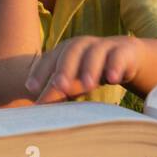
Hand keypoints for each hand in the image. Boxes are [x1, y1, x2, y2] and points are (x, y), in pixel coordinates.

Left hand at [23, 36, 141, 103]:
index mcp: (64, 51)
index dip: (40, 72)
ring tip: (88, 86)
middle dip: (64, 69)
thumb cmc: (90, 71)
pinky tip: (113, 79)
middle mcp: (81, 45)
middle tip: (59, 86)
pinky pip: (118, 57)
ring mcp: (103, 46)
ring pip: (94, 53)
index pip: (49, 60)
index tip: (31, 88)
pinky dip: (115, 66)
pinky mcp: (123, 51)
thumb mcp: (73, 81)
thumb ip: (56, 92)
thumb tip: (36, 111)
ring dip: (90, 69)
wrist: (125, 56)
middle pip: (70, 53)